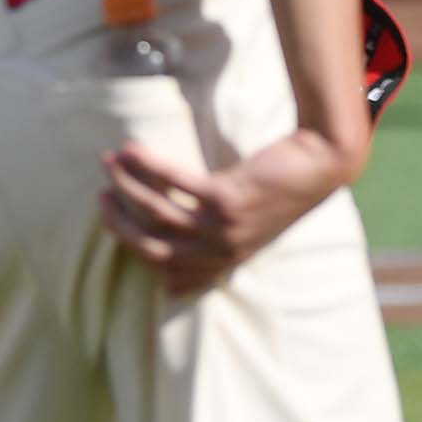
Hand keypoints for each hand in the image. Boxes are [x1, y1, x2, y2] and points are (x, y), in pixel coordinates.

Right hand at [99, 127, 358, 297]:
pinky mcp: (227, 197)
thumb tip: (182, 245)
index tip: (113, 227)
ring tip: (109, 164)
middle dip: (120, 223)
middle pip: (154, 246)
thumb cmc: (284, 187)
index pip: (168, 271)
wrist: (322, 163)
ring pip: (159, 213)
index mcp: (226, 261)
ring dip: (127, 187)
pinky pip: (174, 184)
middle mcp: (222, 250)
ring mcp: (224, 226)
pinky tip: (130, 150)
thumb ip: (220, 237)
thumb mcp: (251, 224)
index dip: (135, 252)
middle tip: (99, 198)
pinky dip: (147, 166)